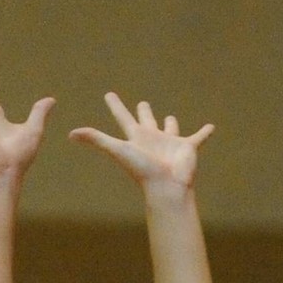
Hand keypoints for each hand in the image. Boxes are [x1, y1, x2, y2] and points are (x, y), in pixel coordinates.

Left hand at [69, 94, 213, 195]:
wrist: (166, 187)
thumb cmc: (142, 170)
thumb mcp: (118, 150)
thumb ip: (96, 140)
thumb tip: (71, 133)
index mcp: (136, 137)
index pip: (122, 117)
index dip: (115, 105)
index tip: (109, 94)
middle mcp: (152, 139)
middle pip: (146, 121)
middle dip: (144, 111)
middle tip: (142, 103)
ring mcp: (170, 143)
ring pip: (170, 128)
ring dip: (171, 123)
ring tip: (170, 117)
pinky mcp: (187, 147)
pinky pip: (197, 138)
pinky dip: (204, 133)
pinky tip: (211, 127)